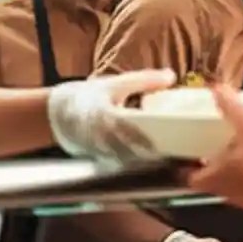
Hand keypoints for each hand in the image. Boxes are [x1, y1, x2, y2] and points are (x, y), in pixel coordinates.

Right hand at [48, 70, 175, 165]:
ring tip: (180, 156)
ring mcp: (103, 152)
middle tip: (185, 147)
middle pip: (136, 149)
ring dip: (155, 159)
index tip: (170, 136)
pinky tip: (163, 160)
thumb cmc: (87, 97)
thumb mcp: (114, 84)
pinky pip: (129, 165)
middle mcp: (102, 137)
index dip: (150, 135)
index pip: (131, 128)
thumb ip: (143, 80)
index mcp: (104, 115)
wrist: (58, 115)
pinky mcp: (105, 161)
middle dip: (159, 150)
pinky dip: (145, 163)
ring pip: (134, 161)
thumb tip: (171, 76)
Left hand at [187, 85, 242, 214]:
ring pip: (236, 189)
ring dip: (238, 175)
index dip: (190, 169)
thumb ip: (232, 106)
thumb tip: (216, 89)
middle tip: (222, 152)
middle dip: (216, 169)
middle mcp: (230, 193)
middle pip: (214, 185)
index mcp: (219, 175)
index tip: (195, 157)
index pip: (193, 179)